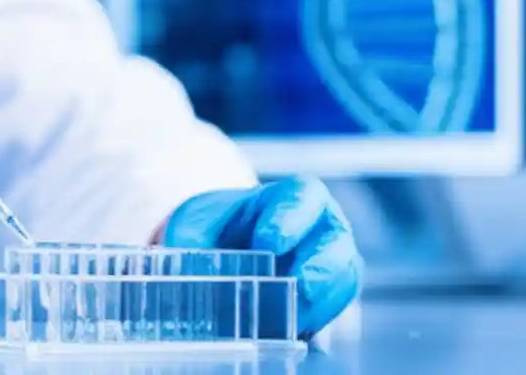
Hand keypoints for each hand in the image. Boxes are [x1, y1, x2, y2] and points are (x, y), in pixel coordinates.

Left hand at [162, 176, 361, 338]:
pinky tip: (295, 330)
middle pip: (336, 240)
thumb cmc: (215, 227)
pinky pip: (332, 309)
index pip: (303, 195)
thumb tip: (182, 261)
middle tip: (300, 284)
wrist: (218, 249)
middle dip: (322, 264)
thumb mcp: (197, 224)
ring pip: (342, 278)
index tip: (268, 241)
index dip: (292, 216)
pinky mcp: (322, 299)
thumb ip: (191, 238)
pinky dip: (316, 321)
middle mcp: (318, 228)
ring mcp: (326, 263)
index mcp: (288, 197)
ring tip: (297, 318)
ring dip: (323, 300)